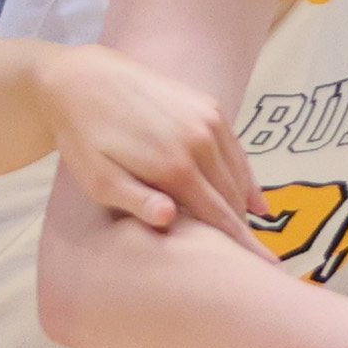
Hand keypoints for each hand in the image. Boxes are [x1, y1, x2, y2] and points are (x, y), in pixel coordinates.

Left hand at [35, 43, 267, 244]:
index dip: (242, 245)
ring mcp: (208, 118)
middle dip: (243, 230)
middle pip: (232, 198)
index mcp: (174, 165)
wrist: (82, 78)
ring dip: (243, 206)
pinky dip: (245, 177)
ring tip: (249, 238)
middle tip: (253, 263)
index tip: (265, 269)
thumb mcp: (98, 179)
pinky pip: (236, 150)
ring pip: (238, 174)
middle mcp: (200, 140)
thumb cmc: (83, 137)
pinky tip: (256, 201)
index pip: (219, 216)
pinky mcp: (209, 105)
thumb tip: (169, 219)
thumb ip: (136, 201)